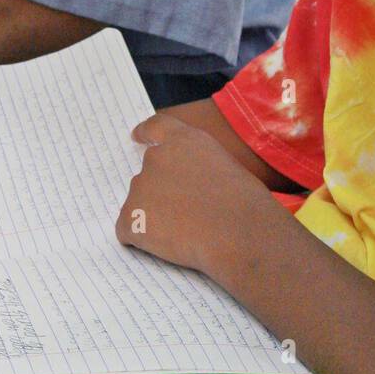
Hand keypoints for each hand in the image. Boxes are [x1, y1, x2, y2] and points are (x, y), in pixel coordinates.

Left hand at [115, 112, 275, 275]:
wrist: (239, 234)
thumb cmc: (245, 206)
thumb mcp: (227, 168)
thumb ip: (199, 165)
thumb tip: (187, 185)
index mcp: (183, 140)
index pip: (157, 127)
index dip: (145, 133)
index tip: (136, 137)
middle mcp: (156, 158)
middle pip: (147, 175)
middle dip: (159, 193)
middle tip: (181, 214)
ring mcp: (140, 187)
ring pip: (140, 205)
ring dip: (154, 217)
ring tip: (184, 233)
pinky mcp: (131, 217)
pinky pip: (129, 230)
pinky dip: (142, 240)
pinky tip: (168, 246)